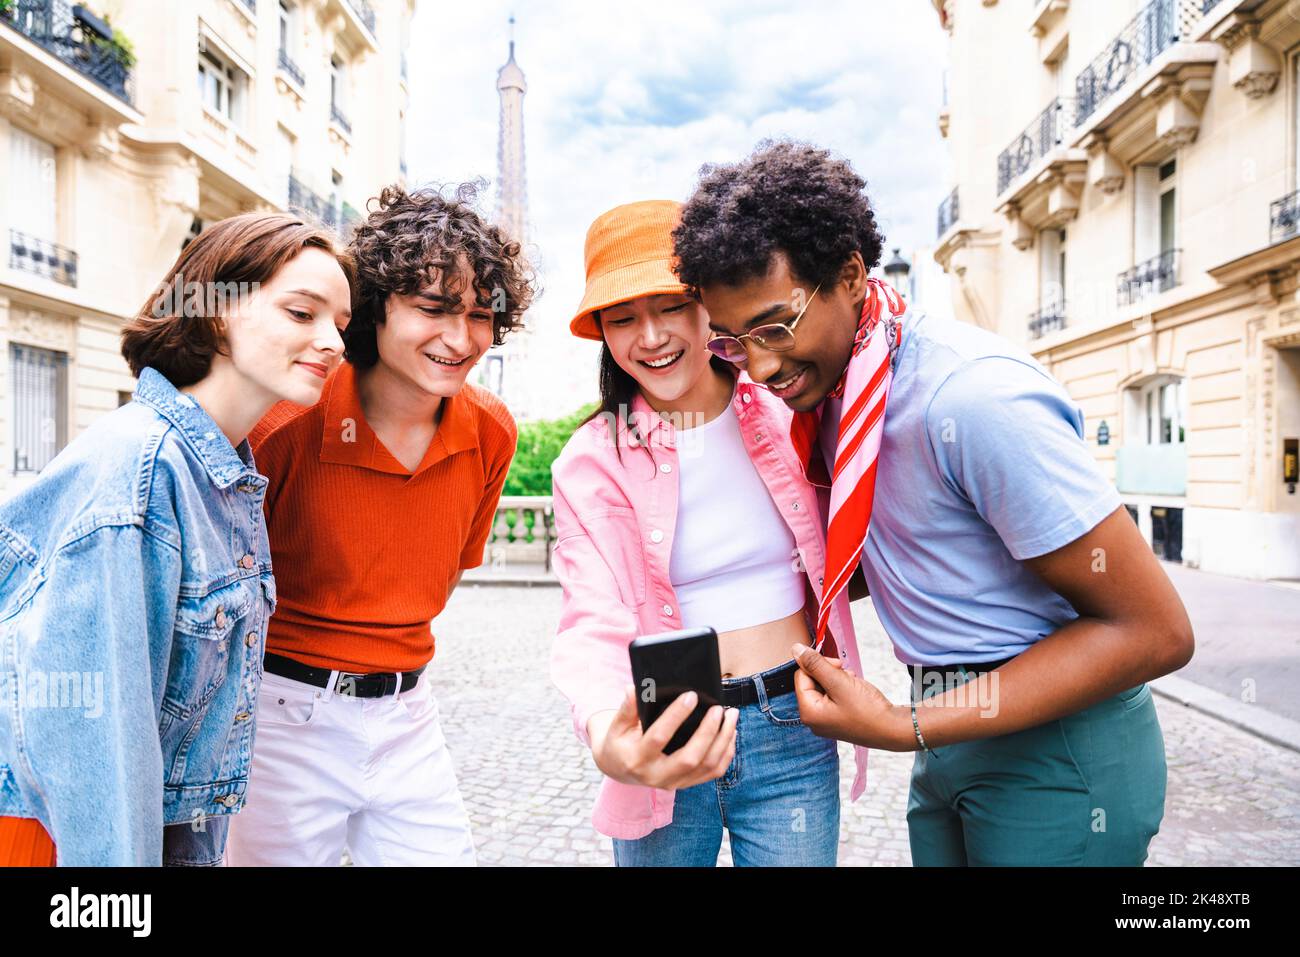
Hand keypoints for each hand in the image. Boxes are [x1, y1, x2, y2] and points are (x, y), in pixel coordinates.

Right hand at [590, 686, 737, 788]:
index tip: (691, 695)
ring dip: (723, 740)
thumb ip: (627, 708)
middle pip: (690, 758)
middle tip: (719, 708)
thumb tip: (634, 689)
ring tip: (731, 716)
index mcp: (637, 759)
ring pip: (707, 766)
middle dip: (708, 732)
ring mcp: (673, 783)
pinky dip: (726, 752)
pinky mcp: (686, 784)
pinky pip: (714, 772)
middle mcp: (656, 775)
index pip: (659, 737)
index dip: (676, 715)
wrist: (620, 768)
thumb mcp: (617, 725)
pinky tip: (730, 733)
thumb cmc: (620, 742)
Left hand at [791, 645, 914, 750]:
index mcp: (808, 713)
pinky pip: (833, 696)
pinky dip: (843, 689)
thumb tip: (795, 649)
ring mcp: (825, 721)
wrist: (893, 730)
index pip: (801, 676)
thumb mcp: (840, 682)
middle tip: (848, 676)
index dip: (818, 665)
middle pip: (811, 682)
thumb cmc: (867, 710)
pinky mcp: (837, 719)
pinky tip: (856, 691)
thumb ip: (816, 664)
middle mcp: (813, 719)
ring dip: (838, 679)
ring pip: (824, 687)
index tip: (838, 665)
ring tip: (854, 685)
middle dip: (829, 673)